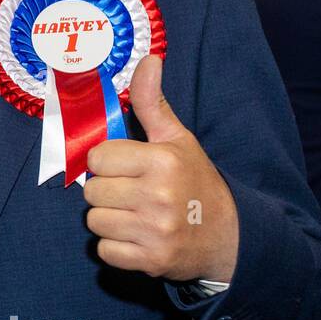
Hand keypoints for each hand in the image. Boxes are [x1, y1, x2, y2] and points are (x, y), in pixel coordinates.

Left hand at [83, 55, 237, 282]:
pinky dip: (116, 247)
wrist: (229, 236)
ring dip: (109, 219)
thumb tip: (148, 59)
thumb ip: (153, 103)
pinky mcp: (151, 260)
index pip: (97, 157)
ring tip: (135, 215)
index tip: (128, 167)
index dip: (108, 161)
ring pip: (94, 221)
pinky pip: (104, 251)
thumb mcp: (177, 140)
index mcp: (162, 161)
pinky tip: (137, 237)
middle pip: (91, 190)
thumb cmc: (195, 181)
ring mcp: (155, 231)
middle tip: (133, 193)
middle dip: (106, 191)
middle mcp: (158, 196)